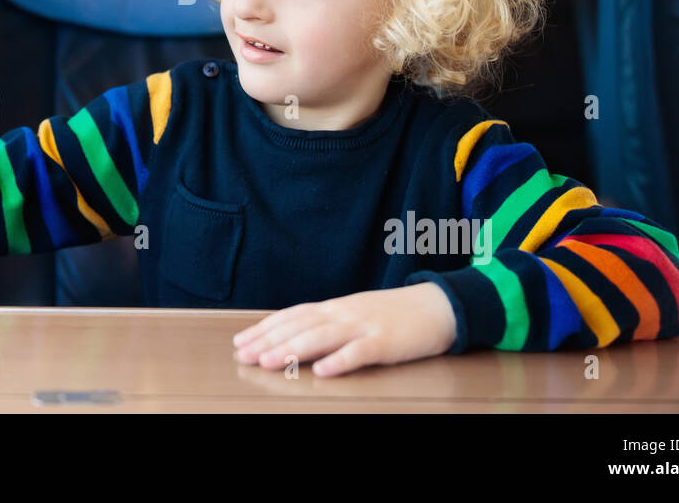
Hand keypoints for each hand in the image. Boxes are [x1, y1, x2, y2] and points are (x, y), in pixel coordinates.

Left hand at [230, 282, 457, 376]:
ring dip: (294, 349)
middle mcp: (344, 314)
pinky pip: (360, 352)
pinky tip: (323, 372)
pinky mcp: (386, 342)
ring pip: (323, 337)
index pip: (293, 316)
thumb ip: (328, 324)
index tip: (241, 342)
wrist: (437, 306)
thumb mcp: (355, 314)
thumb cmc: (393, 314)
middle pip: (301, 326)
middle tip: (244, 355)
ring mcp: (364, 326)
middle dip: (269, 341)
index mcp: (335, 308)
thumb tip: (294, 337)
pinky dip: (340, 361)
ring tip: (270, 362)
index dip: (266, 328)